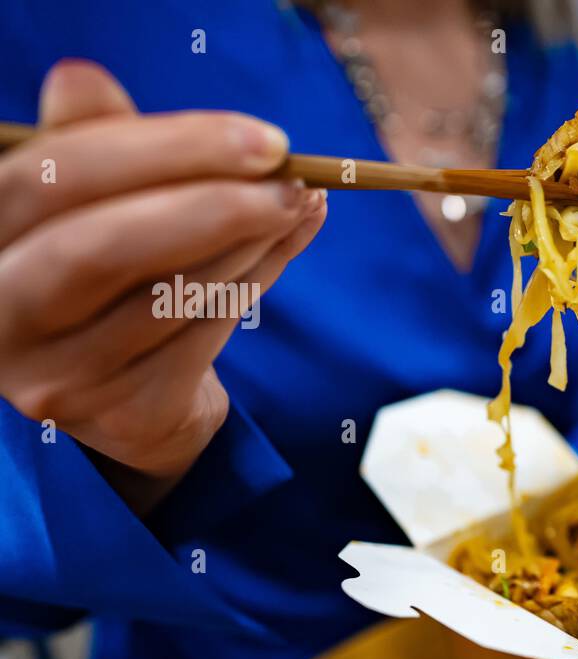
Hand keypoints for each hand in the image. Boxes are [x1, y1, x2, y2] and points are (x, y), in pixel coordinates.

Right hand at [0, 60, 326, 513]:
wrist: (133, 396)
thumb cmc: (111, 276)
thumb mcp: (93, 205)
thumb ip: (91, 145)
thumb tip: (81, 78)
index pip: (54, 178)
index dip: (160, 149)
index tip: (260, 137)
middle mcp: (3, 314)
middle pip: (98, 247)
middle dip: (211, 204)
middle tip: (291, 179)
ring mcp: (59, 374)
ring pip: (166, 295)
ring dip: (249, 240)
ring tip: (298, 199)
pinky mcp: (124, 412)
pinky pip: (205, 335)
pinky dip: (258, 279)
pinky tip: (290, 240)